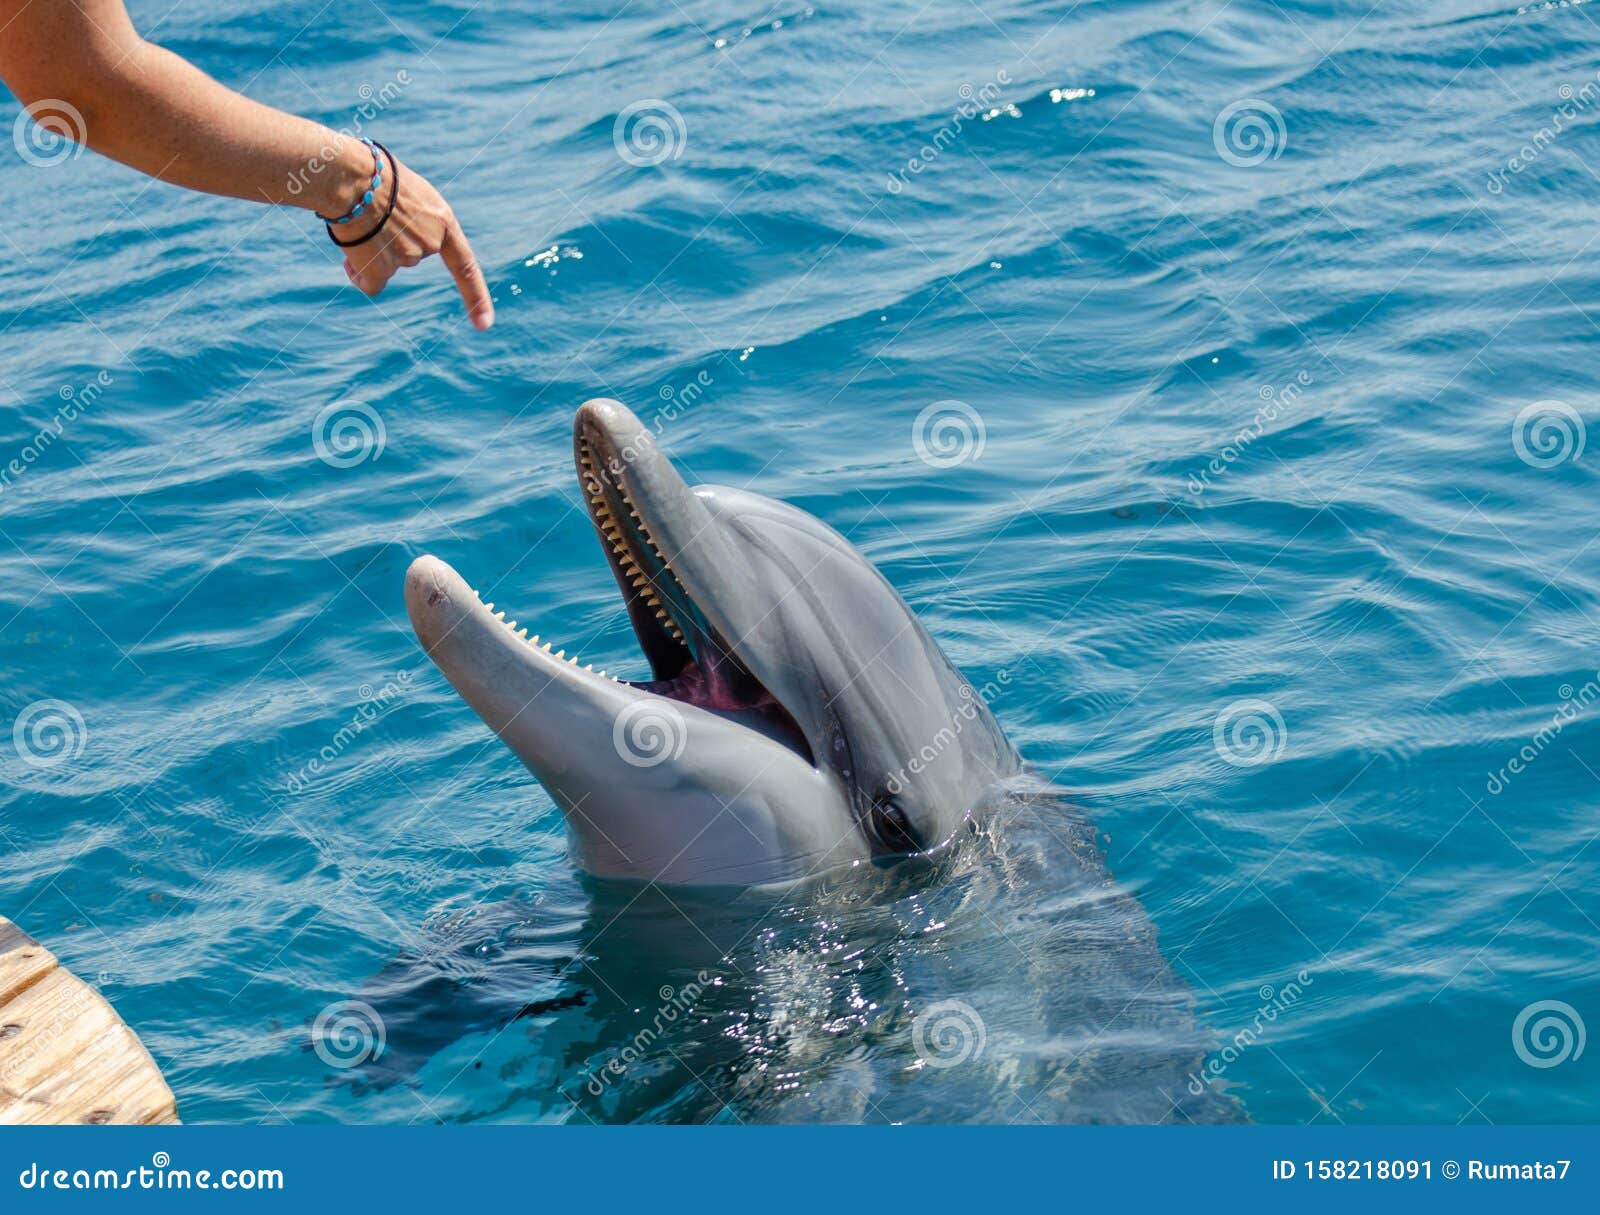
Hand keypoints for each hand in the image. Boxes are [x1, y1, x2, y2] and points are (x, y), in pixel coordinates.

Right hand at [339, 152, 493, 330]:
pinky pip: (372, 285)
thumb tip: (390, 241)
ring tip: (356, 221)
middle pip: (411, 254)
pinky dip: (361, 276)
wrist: (351, 174)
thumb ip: (415, 217)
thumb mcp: (408, 190)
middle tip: (370, 215)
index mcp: (442, 221)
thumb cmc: (372, 173)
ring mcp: (407, 257)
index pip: (465, 265)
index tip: (484, 325)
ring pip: (388, 265)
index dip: (475, 296)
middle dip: (390, 241)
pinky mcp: (381, 269)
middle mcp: (430, 243)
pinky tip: (349, 257)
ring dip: (371, 251)